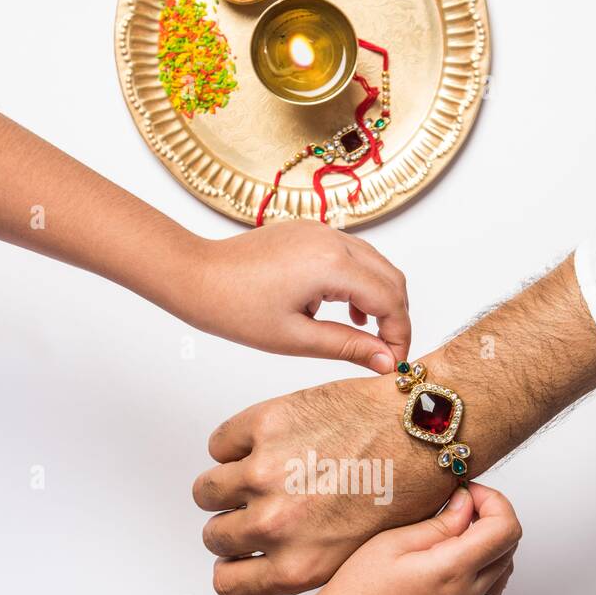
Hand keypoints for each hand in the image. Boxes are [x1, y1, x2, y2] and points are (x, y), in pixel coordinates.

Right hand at [193, 371, 449, 594]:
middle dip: (230, 524)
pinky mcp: (265, 426)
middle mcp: (276, 524)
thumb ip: (303, 574)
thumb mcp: (358, 555)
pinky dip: (234, 445)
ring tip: (256, 477)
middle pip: (214, 535)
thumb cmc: (406, 490)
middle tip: (257, 507)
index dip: (231, 568)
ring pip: (206, 490)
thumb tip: (255, 594)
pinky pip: (220, 444)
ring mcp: (266, 472)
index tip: (238, 556)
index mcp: (299, 566)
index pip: (228, 584)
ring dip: (224, 486)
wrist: (426, 430)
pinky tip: (266, 445)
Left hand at [195, 222, 409, 370]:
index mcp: (331, 264)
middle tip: (388, 352)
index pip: (389, 300)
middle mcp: (332, 239)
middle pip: (391, 277)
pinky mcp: (310, 232)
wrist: (196, 276)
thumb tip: (385, 361)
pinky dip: (360, 283)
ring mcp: (321, 231)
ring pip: (375, 264)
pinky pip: (352, 255)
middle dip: (397, 317)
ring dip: (380, 299)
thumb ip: (348, 347)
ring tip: (368, 336)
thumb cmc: (234, 307)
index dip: (399, 335)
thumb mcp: (295, 337)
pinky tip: (346, 311)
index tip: (394, 364)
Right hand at [292, 484, 519, 594]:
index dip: (493, 502)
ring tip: (451, 539)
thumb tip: (466, 505)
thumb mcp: (390, 544)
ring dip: (488, 550)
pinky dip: (484, 578)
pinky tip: (454, 570)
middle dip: (490, 521)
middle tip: (456, 509)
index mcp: (453, 571)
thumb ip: (438, 523)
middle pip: (508, 550)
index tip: (466, 494)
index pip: (506, 528)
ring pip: (501, 576)